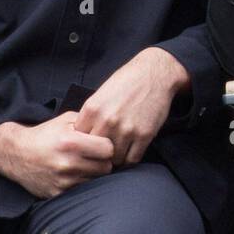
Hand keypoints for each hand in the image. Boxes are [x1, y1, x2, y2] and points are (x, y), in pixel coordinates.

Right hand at [0, 116, 113, 199]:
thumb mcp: (65, 120)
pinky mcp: (58, 194)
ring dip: (94, 174)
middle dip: (104, 161)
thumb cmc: (45, 135)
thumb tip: (111, 128)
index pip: (108, 149)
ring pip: (96, 181)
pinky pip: (83, 190)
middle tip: (96, 156)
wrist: (16, 154)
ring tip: (85, 165)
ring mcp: (63, 181)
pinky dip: (83, 183)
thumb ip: (89, 123)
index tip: (102, 144)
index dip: (107, 145)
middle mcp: (68, 163)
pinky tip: (76, 174)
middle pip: (106, 167)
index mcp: (70, 142)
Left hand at [74, 48, 188, 165]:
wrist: (154, 73)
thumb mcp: (101, 94)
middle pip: (94, 152)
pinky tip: (129, 152)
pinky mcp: (144, 135)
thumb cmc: (126, 81)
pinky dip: (129, 160)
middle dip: (98, 155)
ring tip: (117, 153)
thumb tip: (82, 137)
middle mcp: (107, 121)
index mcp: (92, 109)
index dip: (84, 144)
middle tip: (103, 154)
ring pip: (114, 159)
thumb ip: (91, 115)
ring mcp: (126, 129)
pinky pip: (132, 159)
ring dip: (115, 159)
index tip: (90, 145)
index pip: (79, 140)